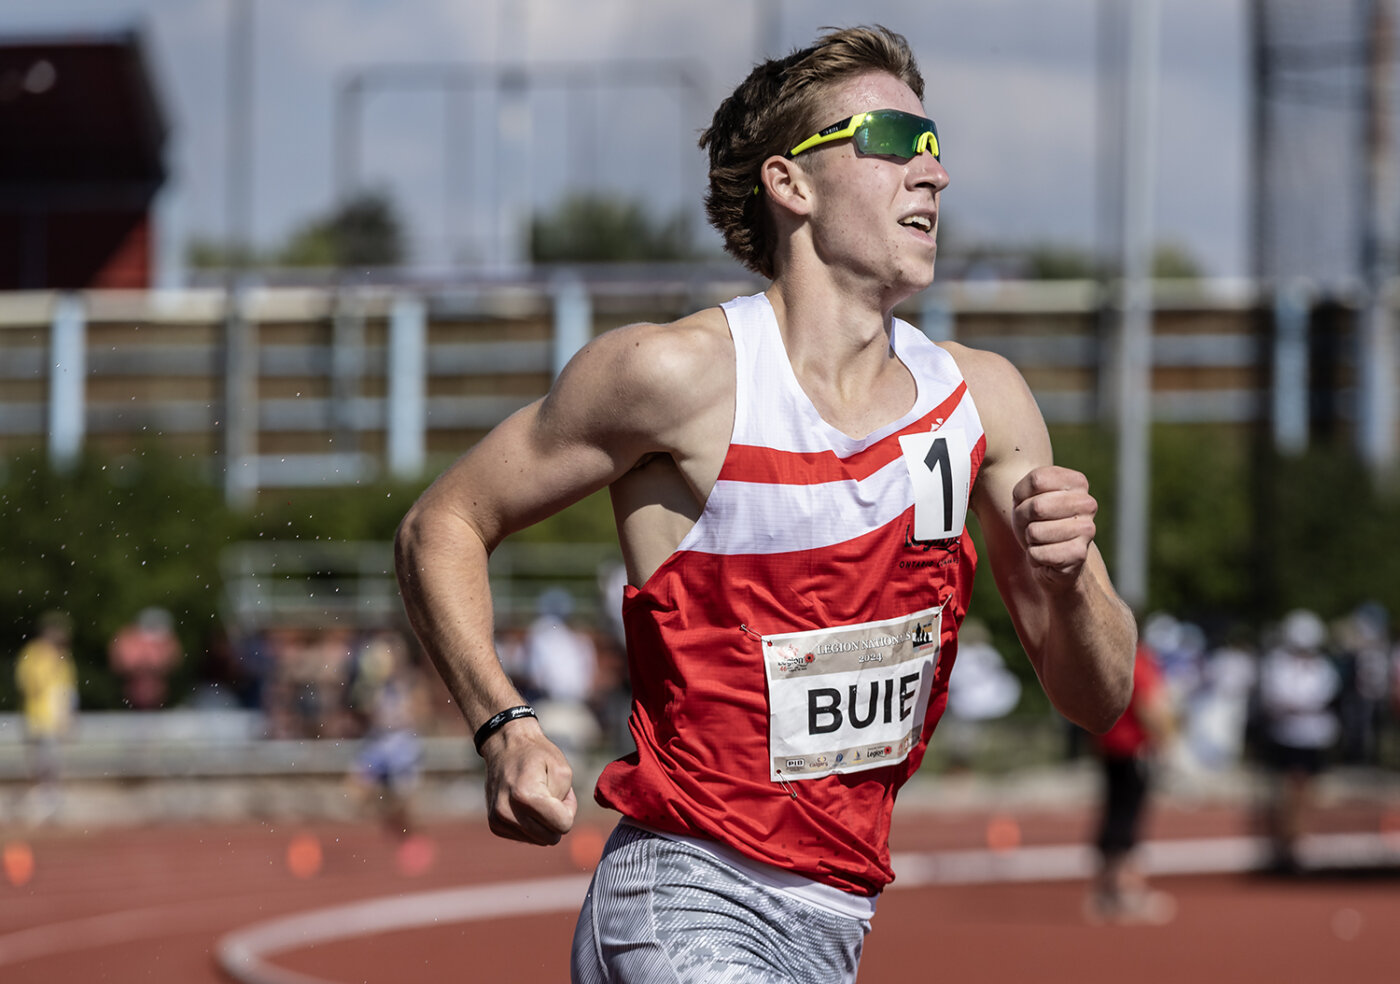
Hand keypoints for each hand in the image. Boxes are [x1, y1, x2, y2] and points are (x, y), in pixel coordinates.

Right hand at [481, 718, 577, 844]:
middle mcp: (507, 812)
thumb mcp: (562, 770)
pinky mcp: (494, 825)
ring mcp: (498, 820)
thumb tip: (558, 826)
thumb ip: (566, 801)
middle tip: (552, 795)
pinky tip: (526, 804)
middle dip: (557, 818)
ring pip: (538, 840)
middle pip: (550, 838)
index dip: (569, 809)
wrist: (506, 746)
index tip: (562, 793)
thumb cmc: (537, 755)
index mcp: (525, 796)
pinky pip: (526, 837)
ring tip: (538, 797)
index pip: (562, 826)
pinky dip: (531, 824)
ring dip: (544, 822)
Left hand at [1011, 465, 1098, 589]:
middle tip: (1032, 524)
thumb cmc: (1035, 519)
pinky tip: (1046, 556)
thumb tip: (1038, 507)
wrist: (1051, 556)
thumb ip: (1028, 487)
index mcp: (1077, 482)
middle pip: (1037, 506)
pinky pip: (1038, 554)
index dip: (1020, 495)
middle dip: (1022, 519)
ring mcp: (1087, 529)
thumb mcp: (1025, 496)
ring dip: (1029, 539)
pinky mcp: (1079, 554)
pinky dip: (1033, 557)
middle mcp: (1088, 504)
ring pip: (1035, 532)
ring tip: (1041, 540)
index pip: (1037, 480)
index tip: (1027, 502)